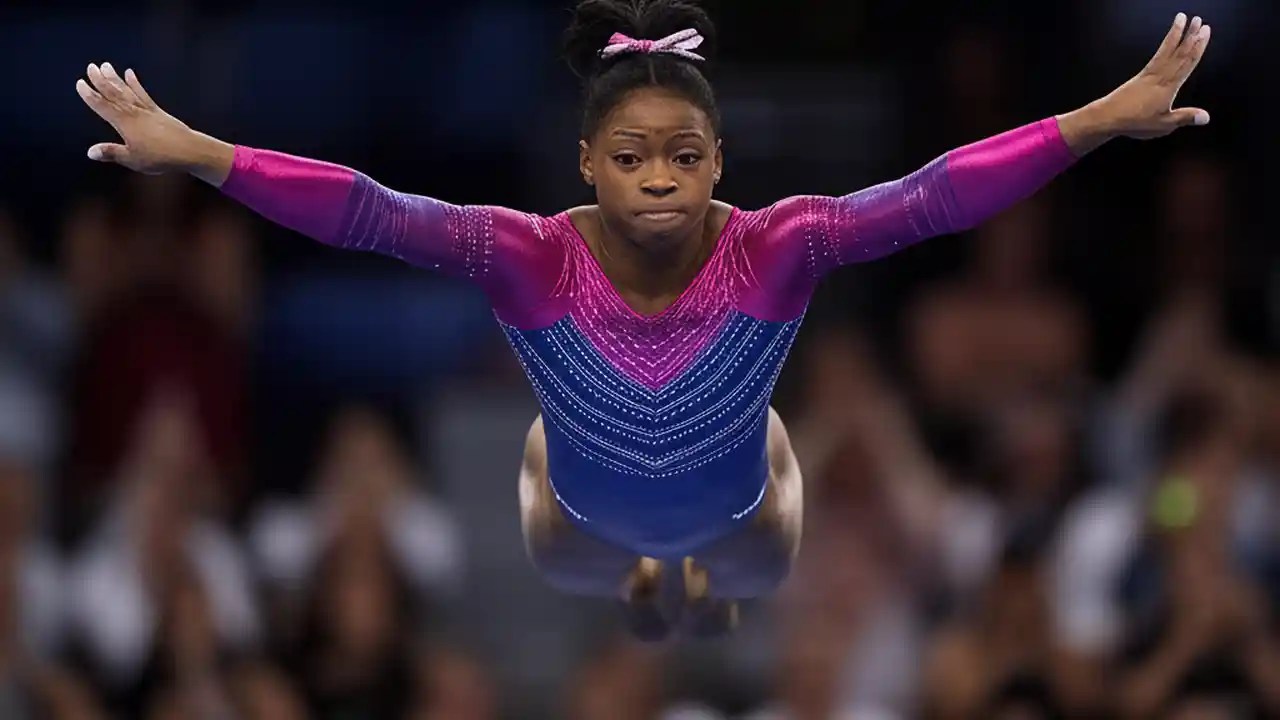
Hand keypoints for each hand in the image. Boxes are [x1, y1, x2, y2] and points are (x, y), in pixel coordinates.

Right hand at [76, 62, 232, 183]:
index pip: (103, 106)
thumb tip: (90, 152)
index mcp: (125, 123)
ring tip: (106, 66)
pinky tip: (130, 74)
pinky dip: (136, 84)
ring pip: (127, 91)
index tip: (80, 83)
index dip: (90, 95)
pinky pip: (144, 94)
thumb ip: (112, 153)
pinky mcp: (158, 111)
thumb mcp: (133, 159)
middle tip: (91, 67)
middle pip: (114, 94)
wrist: (189, 150)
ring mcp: (147, 110)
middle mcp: (134, 112)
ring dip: (116, 78)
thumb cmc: (160, 157)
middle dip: (101, 80)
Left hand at [1101, 13, 1212, 138]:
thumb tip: (1206, 117)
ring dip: (1175, 34)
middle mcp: (1159, 76)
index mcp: (1168, 86)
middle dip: (1190, 35)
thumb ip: (1185, 118)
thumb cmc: (1135, 122)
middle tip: (1198, 19)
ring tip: (1182, 19)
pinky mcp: (1140, 76)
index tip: (1204, 31)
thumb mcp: (1163, 125)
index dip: (1198, 46)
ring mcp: (1148, 74)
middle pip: (1178, 52)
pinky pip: (1157, 57)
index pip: (1187, 62)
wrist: (1107, 117)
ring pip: (1166, 50)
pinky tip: (1169, 41)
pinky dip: (1165, 46)